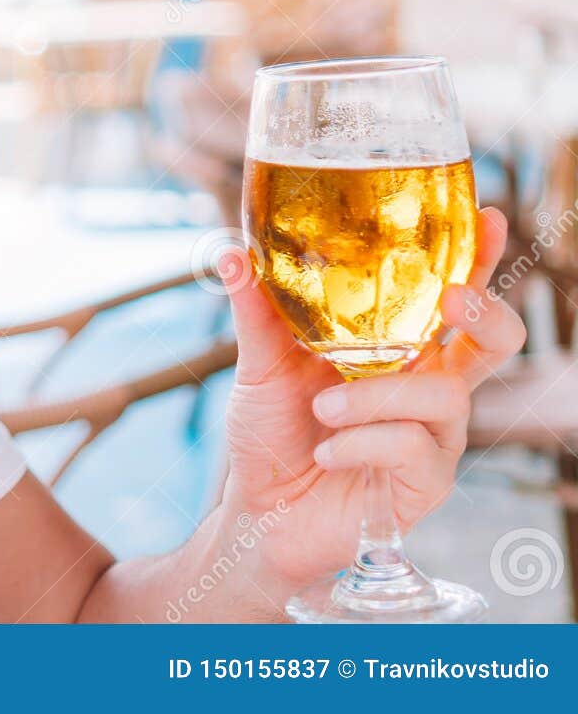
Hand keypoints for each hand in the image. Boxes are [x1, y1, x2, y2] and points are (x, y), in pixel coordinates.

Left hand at [214, 207, 526, 596]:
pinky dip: (363, 442)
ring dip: (377, 396)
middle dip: (487, 311)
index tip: (491, 218)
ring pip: (444, 394)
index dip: (481, 259)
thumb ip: (257, 311)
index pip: (454, 297)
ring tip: (322, 407)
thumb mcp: (259, 364)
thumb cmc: (271, 432)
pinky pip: (416, 447)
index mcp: (400, 348)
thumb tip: (232, 253)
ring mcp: (435, 436)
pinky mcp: (426, 483)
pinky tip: (326, 452)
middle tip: (453, 297)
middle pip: (497, 342)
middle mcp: (429, 386)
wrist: (257, 511)